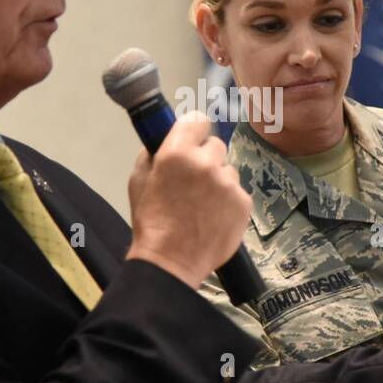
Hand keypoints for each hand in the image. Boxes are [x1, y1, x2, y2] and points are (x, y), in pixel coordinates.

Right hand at [126, 112, 251, 289]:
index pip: (197, 120)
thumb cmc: (152, 223)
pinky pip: (238, 192)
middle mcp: (206, 163)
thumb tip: (165, 140)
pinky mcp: (244, 202)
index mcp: (177, 153)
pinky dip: (229, 201)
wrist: (171, 262)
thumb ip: (152, 153)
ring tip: (203, 205)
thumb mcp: (138, 181)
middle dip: (206, 159)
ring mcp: (229, 183)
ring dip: (219, 181)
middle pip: (216, 145)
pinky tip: (214, 217)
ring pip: (228, 170)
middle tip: (194, 182)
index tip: (192, 141)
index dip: (194, 131)